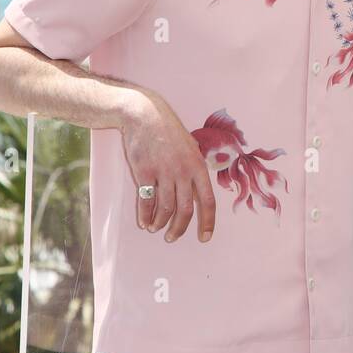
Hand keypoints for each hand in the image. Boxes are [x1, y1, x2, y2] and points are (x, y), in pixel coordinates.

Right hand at [118, 89, 216, 242]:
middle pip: (185, 210)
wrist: (145, 115)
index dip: (208, 222)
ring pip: (166, 208)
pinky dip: (145, 215)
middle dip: (179, 228)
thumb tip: (198, 192)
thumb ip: (195, 170)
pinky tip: (144, 221)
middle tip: (172, 237)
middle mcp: (183, 172)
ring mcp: (164, 172)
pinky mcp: (145, 172)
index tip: (205, 237)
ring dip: (161, 223)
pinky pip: (146, 201)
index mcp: (198, 167)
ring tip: (156, 228)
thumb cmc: (169, 132)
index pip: (208, 201)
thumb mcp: (191, 148)